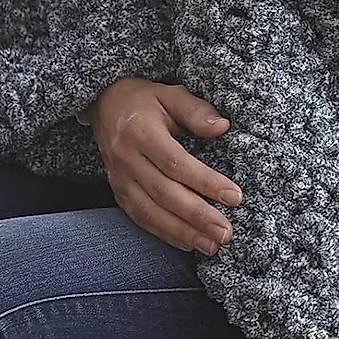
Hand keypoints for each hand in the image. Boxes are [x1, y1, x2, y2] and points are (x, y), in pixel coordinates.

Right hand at [86, 77, 240, 255]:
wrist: (104, 105)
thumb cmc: (145, 100)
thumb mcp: (171, 94)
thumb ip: (196, 111)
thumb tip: (222, 127)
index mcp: (140, 132)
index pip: (176, 163)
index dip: (206, 182)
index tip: (235, 196)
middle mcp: (126, 159)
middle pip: (164, 193)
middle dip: (198, 216)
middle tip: (226, 232)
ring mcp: (119, 179)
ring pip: (151, 212)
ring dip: (183, 232)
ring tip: (212, 245)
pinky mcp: (118, 192)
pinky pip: (141, 218)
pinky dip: (165, 234)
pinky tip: (188, 243)